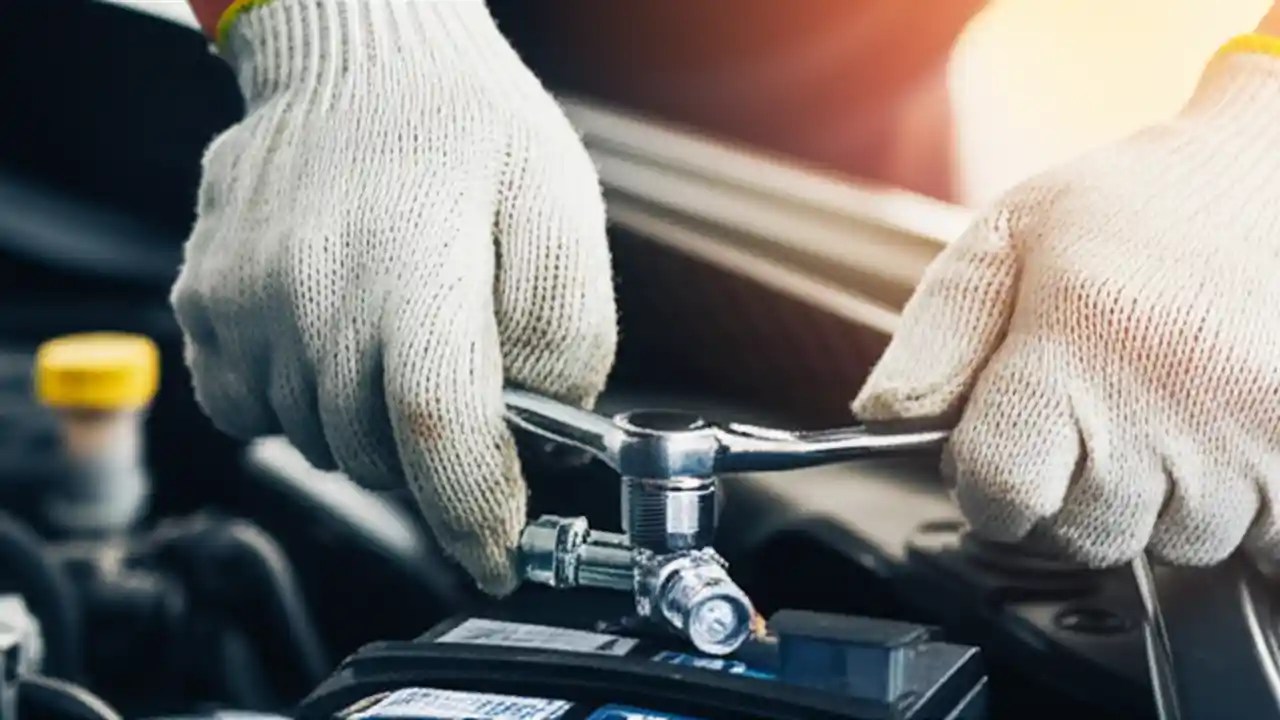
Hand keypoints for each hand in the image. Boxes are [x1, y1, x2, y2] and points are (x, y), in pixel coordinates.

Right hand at [170, 0, 616, 593]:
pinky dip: (302, 405)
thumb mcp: (560, 208)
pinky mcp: (202, 299)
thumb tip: (542, 430)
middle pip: (379, 454)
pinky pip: (249, 410)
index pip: (439, 432)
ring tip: (398, 338)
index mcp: (414, 263)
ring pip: (317, 442)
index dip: (475, 514)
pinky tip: (336, 340)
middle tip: (464, 394)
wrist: (356, 53)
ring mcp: (243, 297)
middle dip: (435, 459)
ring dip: (369, 426)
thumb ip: (567, 333)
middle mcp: (312, 288)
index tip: (500, 557)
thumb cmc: (466, 125)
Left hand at [854, 45, 1279, 567]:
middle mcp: (1167, 404)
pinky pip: (1256, 541)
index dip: (985, 483)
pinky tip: (1212, 435)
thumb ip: (935, 337)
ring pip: (1171, 543)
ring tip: (1158, 412)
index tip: (997, 451)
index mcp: (1076, 347)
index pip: (1002, 494)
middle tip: (1085, 416)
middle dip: (1065, 491)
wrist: (1270, 172)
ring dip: (1152, 500)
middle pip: (1082, 533)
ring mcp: (1251, 439)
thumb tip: (879, 421)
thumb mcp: (1004, 238)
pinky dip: (1230, 505)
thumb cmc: (1133, 206)